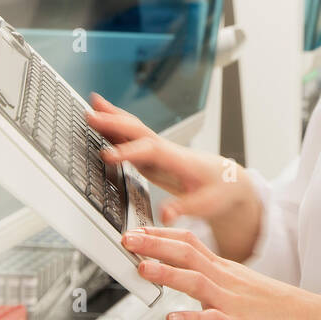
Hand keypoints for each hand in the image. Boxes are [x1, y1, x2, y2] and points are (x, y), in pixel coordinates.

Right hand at [87, 92, 261, 260]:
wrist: (229, 179)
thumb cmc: (220, 190)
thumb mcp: (207, 204)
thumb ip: (186, 208)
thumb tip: (165, 215)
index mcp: (179, 159)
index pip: (151, 150)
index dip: (129, 151)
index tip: (107, 155)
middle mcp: (167, 150)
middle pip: (139, 131)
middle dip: (115, 123)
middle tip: (91, 115)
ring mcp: (159, 151)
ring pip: (135, 129)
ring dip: (114, 117)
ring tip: (92, 104)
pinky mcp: (153, 156)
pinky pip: (132, 138)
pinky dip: (116, 127)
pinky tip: (103, 121)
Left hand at [123, 227, 320, 319]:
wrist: (309, 318)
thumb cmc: (275, 305)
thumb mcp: (242, 283)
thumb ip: (214, 279)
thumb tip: (187, 277)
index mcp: (225, 269)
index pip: (190, 242)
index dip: (163, 234)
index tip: (140, 229)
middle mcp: (225, 280)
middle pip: (187, 253)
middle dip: (155, 245)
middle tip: (128, 239)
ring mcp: (230, 301)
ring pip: (196, 281)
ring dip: (167, 273)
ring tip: (143, 268)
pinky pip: (210, 319)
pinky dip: (190, 317)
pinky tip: (172, 318)